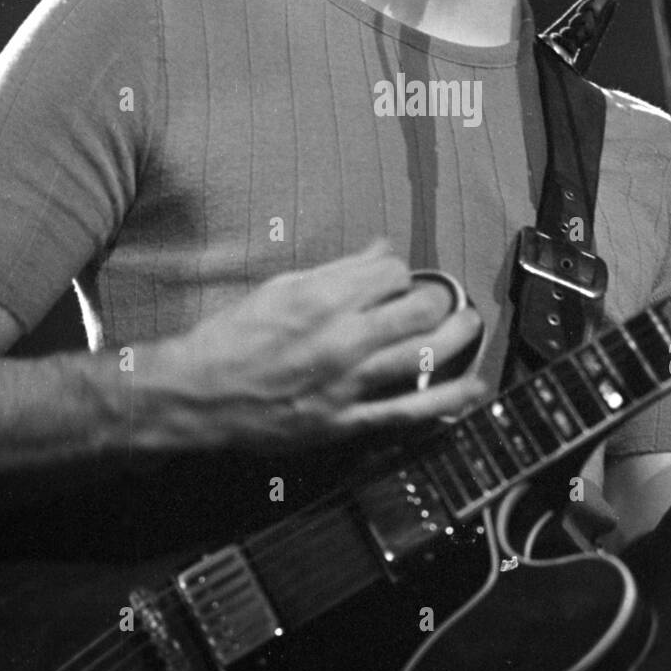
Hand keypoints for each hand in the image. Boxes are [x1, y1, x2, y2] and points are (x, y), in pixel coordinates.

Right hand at [149, 240, 485, 452]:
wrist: (199, 393)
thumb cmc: (233, 337)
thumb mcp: (281, 286)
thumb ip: (336, 270)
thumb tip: (378, 250)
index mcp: (322, 297)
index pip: (391, 271)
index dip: (400, 271)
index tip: (396, 279)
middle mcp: (342, 337)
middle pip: (421, 308)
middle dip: (437, 297)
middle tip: (438, 299)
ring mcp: (348, 382)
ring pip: (424, 354)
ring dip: (458, 336)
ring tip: (469, 325)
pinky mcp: (346, 420)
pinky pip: (408, 412)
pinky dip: (446, 400)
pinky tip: (471, 387)